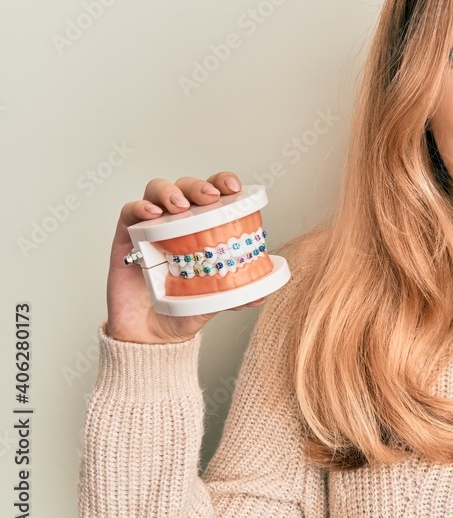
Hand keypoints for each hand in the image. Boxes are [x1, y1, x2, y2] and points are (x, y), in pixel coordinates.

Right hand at [106, 172, 265, 344]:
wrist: (152, 334)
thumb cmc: (185, 309)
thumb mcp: (217, 300)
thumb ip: (238, 293)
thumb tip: (262, 293)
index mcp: (203, 227)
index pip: (213, 192)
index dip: (222, 182)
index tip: (234, 188)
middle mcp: (178, 221)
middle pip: (187, 186)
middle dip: (199, 186)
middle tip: (210, 198)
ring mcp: (151, 226)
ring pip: (157, 190)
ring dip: (170, 192)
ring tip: (180, 207)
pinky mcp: (126, 237)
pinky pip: (129, 212)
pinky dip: (140, 207)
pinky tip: (152, 214)